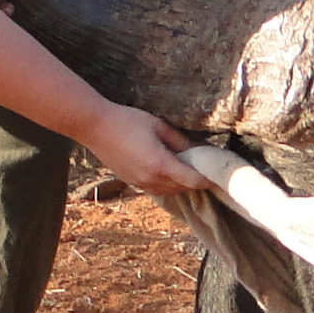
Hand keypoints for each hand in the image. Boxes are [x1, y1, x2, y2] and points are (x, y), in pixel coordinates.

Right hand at [81, 102, 203, 194]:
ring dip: (181, 183)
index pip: (192, 180)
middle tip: (206, 168)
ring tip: (189, 168)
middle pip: (183, 188)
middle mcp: (151, 179)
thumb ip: (179, 140)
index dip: (208, 179)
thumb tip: (196, 150)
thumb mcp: (158, 125)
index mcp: (160, 164)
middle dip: (196, 180)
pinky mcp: (131, 182)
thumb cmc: (127, 120)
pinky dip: (167, 184)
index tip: (218, 174)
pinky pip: (157, 189)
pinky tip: (169, 170)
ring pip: (170, 191)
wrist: (95, 127)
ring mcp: (140, 183)